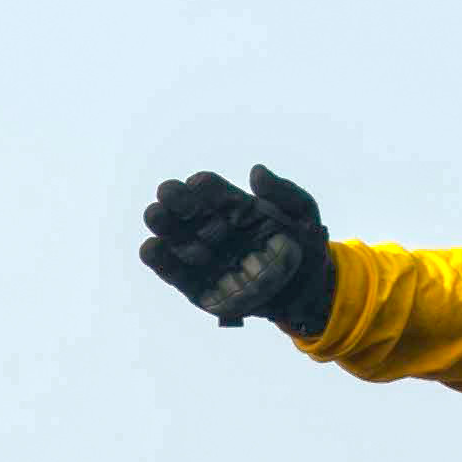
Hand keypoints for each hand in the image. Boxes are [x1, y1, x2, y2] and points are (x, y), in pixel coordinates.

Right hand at [141, 165, 333, 333]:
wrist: (310, 289)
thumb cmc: (306, 244)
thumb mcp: (303, 211)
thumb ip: (284, 192)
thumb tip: (256, 172)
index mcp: (234, 207)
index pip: (212, 191)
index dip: (203, 187)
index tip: (199, 185)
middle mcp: (214, 229)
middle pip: (187, 213)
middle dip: (175, 202)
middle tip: (167, 195)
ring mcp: (205, 258)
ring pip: (177, 240)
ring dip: (164, 228)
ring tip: (155, 216)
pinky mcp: (200, 288)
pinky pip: (177, 275)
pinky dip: (162, 263)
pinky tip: (151, 248)